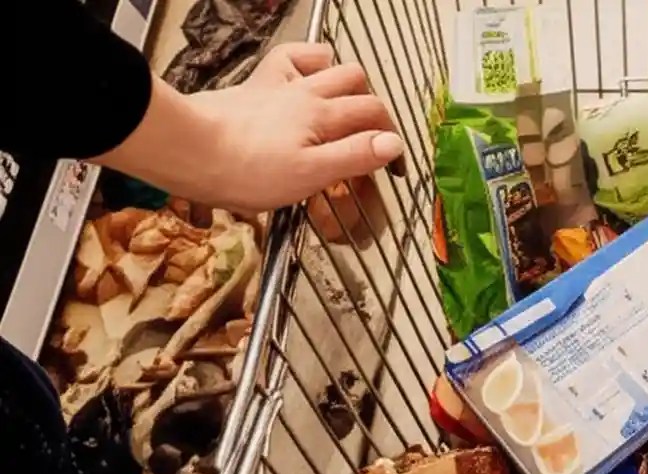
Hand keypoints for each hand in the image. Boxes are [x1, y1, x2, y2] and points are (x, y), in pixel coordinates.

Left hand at [96, 43, 404, 213]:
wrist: (187, 150)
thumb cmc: (247, 171)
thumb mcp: (310, 174)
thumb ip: (355, 156)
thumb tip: (394, 144)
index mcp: (323, 117)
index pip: (374, 118)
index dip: (392, 141)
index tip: (394, 169)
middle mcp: (306, 93)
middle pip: (357, 84)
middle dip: (373, 108)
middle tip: (371, 139)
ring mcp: (279, 86)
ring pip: (326, 63)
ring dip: (344, 79)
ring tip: (345, 106)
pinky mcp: (255, 87)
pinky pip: (288, 59)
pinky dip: (306, 62)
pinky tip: (306, 77)